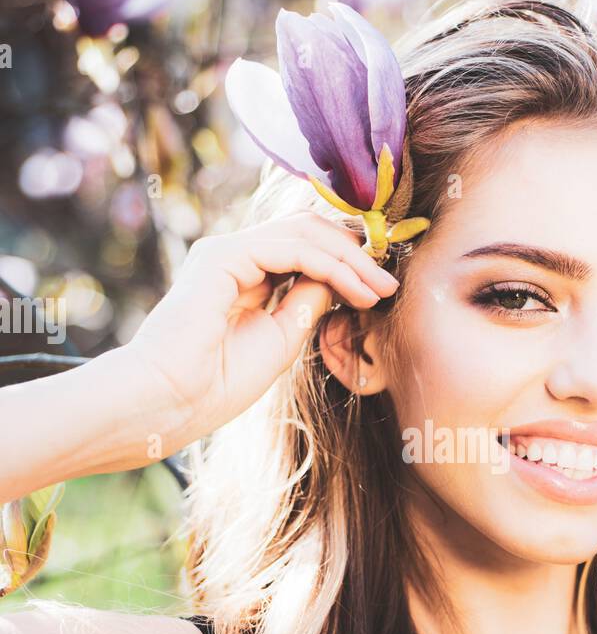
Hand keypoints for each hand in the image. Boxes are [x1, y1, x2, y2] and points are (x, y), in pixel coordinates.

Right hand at [122, 210, 399, 454]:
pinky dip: (330, 264)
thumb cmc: (216, 383)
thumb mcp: (281, 339)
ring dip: (350, 259)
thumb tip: (339, 279)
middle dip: (355, 254)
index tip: (381, 290)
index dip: (347, 261)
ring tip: (380, 288)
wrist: (170, 402)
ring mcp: (227, 251)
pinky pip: (290, 248)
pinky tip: (355, 287)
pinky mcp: (223, 256)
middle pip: (308, 232)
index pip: (305, 249)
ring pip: (304, 233)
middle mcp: (235, 256)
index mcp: (245, 275)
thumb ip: (307, 303)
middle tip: (389, 284)